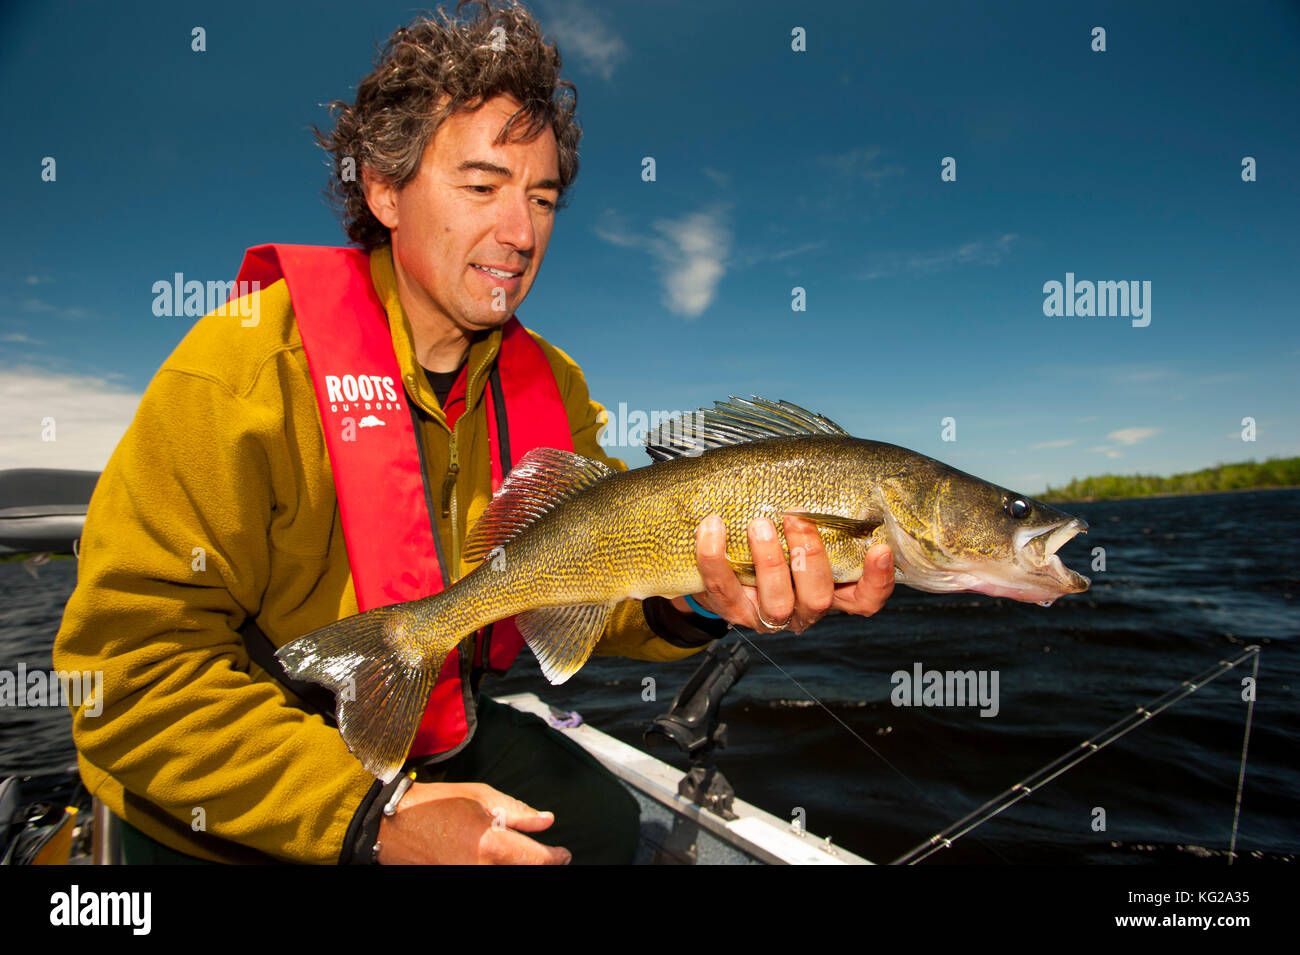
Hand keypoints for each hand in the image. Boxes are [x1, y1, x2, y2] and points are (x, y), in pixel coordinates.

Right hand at [375, 781, 570, 864]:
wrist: (396, 824)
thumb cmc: (438, 805)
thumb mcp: (482, 797)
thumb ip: (519, 812)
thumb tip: (547, 821)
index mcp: (492, 844)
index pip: (537, 860)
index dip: (555, 858)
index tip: (562, 854)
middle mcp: (481, 868)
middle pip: (524, 872)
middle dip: (539, 864)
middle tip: (547, 857)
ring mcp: (467, 876)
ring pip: (506, 874)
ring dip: (518, 866)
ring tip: (519, 855)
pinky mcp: (456, 879)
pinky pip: (486, 875)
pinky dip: (497, 867)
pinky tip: (494, 858)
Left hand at [674, 514, 894, 633]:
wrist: (722, 564)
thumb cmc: (775, 535)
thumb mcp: (801, 528)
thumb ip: (821, 512)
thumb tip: (833, 469)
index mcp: (830, 591)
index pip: (866, 598)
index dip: (878, 579)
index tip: (880, 547)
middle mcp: (803, 609)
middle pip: (818, 599)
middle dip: (810, 557)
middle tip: (796, 517)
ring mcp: (767, 615)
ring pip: (776, 602)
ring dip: (769, 560)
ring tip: (759, 523)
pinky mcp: (731, 610)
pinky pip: (722, 587)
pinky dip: (714, 555)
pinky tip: (711, 526)